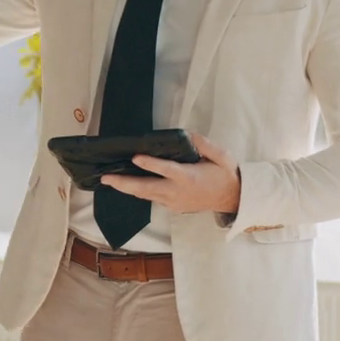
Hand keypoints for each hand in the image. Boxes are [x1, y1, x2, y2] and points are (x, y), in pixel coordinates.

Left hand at [100, 132, 241, 215]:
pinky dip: (137, 191)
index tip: (135, 157)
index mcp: (190, 178)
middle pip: (147, 188)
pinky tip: (126, 183)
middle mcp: (178, 192)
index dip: (151, 164)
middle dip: (125, 183)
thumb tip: (187, 134)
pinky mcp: (171, 206)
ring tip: (109, 180)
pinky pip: (151, 198)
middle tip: (106, 178)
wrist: (233, 199)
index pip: (167, 170)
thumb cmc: (225, 174)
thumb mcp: (222, 156)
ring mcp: (173, 201)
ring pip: (145, 195)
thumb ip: (204, 145)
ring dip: (126, 188)